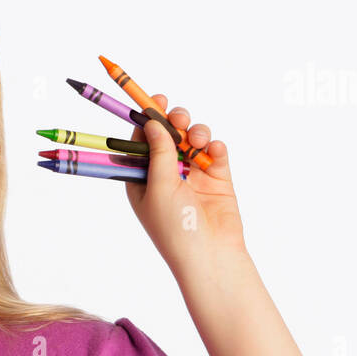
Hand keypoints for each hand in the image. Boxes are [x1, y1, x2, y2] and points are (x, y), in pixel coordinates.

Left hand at [123, 94, 246, 274]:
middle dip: (173, 121)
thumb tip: (150, 122)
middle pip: (167, 135)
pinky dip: (215, 145)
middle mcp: (166, 174)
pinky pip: (215, 150)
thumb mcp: (158, 187)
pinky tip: (213, 151)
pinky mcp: (217, 177)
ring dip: (195, 131)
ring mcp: (192, 174)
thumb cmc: (175, 228)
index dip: (145, 120)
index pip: (139, 142)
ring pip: (192, 138)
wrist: (211, 254)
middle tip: (177, 117)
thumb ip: (158, 153)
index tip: (151, 100)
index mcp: (142, 178)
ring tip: (196, 139)